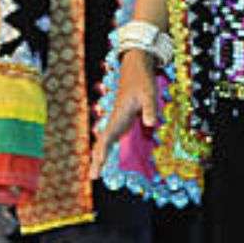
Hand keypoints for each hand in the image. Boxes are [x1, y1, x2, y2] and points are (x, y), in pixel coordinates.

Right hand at [89, 49, 157, 179]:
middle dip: (97, 158)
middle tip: (93, 176)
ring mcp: (118, 119)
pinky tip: (105, 157)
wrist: (136, 66)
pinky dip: (107, 148)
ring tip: (95, 172)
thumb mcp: (149, 92)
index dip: (103, 149)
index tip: (99, 161)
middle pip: (103, 141)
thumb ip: (149, 108)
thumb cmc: (142, 79)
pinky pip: (112, 136)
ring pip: (105, 140)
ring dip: (100, 155)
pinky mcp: (122, 118)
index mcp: (119, 114)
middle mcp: (115, 119)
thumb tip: (150, 125)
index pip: (108, 135)